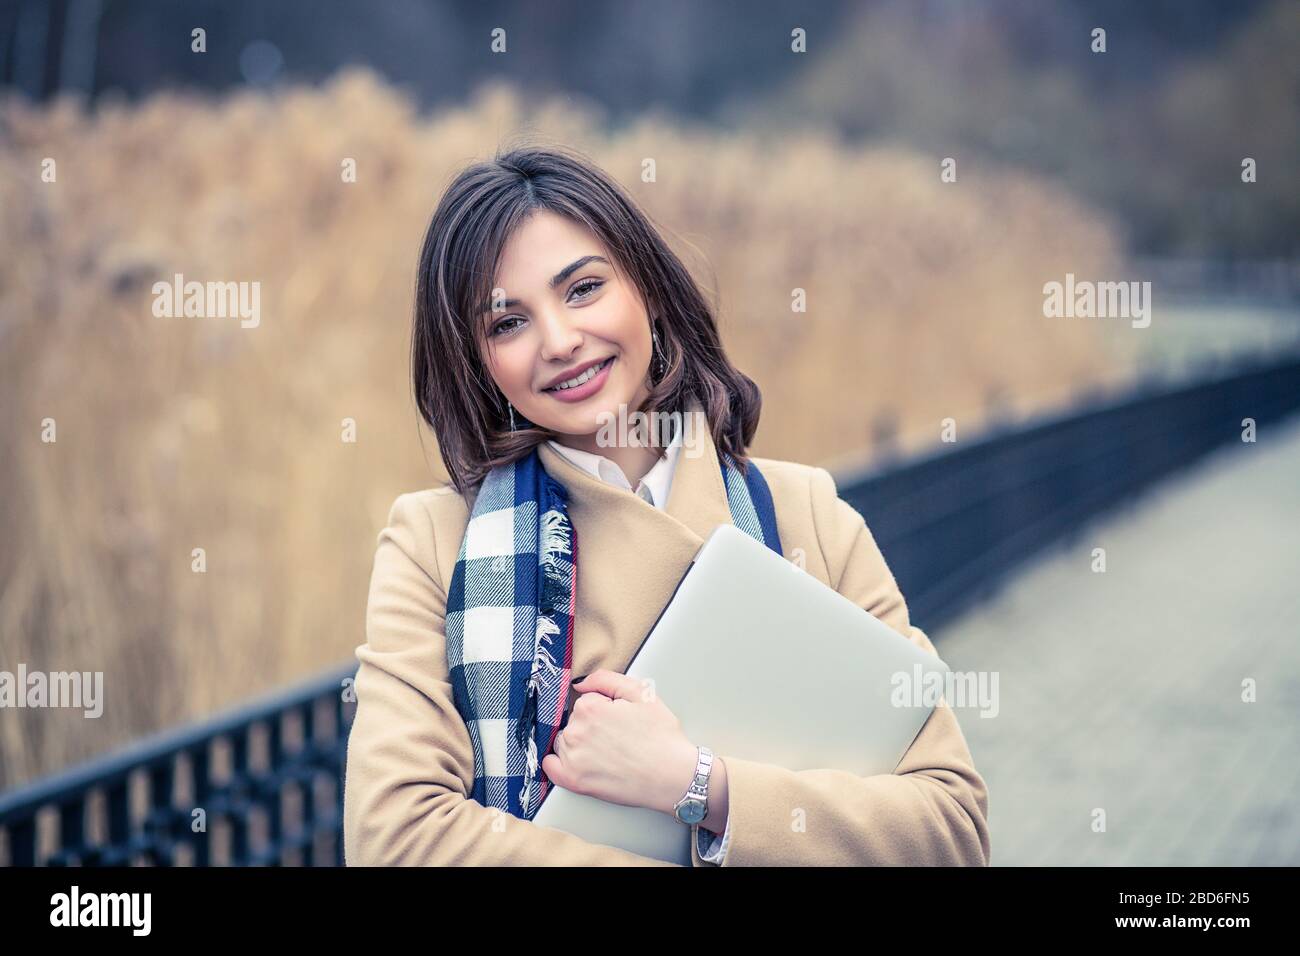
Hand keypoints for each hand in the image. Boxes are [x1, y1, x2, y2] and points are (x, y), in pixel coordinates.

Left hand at [541, 669, 699, 817]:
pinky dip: (558, 763)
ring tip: (607, 753)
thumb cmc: (661, 737)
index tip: (619, 720)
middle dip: (591, 726)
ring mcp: (573, 758)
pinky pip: (550, 767)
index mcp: (590, 708)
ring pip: (565, 741)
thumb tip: (579, 683)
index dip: (604, 709)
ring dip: (579, 744)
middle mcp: (576, 732)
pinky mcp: (573, 781)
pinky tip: (577, 763)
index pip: (585, 702)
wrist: (672, 776)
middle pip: (573, 721)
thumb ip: (605, 679)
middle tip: (617, 738)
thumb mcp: (641, 693)